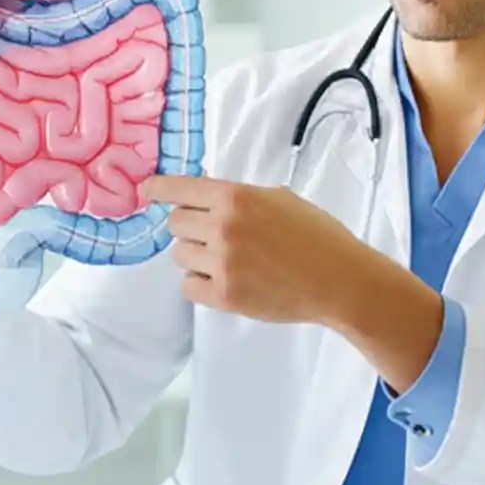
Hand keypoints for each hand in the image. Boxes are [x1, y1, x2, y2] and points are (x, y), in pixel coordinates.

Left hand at [143, 174, 445, 393]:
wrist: (339, 279)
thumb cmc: (316, 235)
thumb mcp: (278, 198)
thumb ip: (239, 197)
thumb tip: (205, 195)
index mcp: (236, 197)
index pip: (179, 188)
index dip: (158, 189)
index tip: (145, 191)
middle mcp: (223, 227)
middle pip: (175, 223)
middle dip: (189, 226)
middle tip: (212, 233)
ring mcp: (221, 263)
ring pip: (180, 255)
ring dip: (195, 255)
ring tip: (226, 258)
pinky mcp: (224, 295)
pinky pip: (188, 285)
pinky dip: (199, 282)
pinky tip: (222, 278)